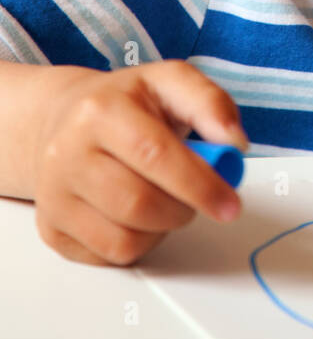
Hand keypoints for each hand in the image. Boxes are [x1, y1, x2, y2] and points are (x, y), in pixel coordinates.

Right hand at [32, 60, 248, 266]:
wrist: (63, 117)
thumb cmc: (125, 103)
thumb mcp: (170, 82)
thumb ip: (210, 103)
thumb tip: (235, 142)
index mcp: (101, 110)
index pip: (155, 155)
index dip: (199, 184)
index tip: (229, 203)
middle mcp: (68, 152)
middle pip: (139, 205)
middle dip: (183, 209)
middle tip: (195, 197)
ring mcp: (54, 195)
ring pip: (125, 240)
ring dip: (161, 229)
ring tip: (163, 200)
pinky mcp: (52, 228)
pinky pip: (109, 257)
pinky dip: (137, 244)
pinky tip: (136, 216)